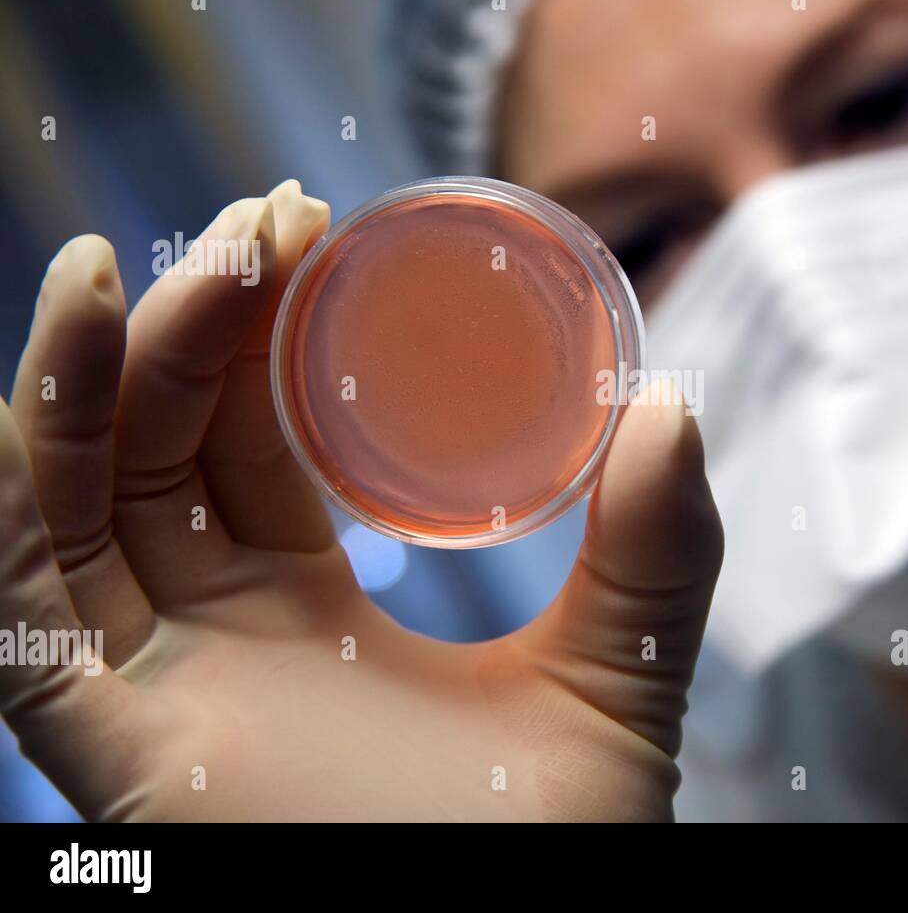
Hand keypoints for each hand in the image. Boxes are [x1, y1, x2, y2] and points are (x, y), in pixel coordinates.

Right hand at [0, 181, 722, 820]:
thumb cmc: (552, 850)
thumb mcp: (616, 679)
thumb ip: (655, 555)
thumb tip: (675, 407)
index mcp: (315, 609)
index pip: (258, 439)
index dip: (265, 330)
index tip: (309, 227)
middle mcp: (222, 635)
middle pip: (167, 448)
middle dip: (194, 325)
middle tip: (261, 223)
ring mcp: (163, 690)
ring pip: (81, 505)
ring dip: (92, 379)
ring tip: (131, 266)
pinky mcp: (119, 756)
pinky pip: (22, 617)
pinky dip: (11, 500)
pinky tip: (39, 395)